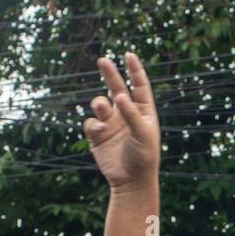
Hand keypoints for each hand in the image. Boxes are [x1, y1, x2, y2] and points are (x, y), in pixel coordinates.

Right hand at [85, 53, 159, 190]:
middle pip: (117, 88)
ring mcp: (112, 124)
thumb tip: (119, 95)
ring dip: (99, 104)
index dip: (134, 70)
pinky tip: (101, 132)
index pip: (139, 85)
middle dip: (109, 74)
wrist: (131, 181)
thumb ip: (131, 114)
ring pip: (100, 104)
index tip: (128, 55)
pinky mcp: (98, 136)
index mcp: (143, 111)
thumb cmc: (144, 157)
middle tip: (102, 60)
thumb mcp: (142, 134)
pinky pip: (91, 123)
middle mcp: (127, 114)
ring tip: (102, 109)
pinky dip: (94, 124)